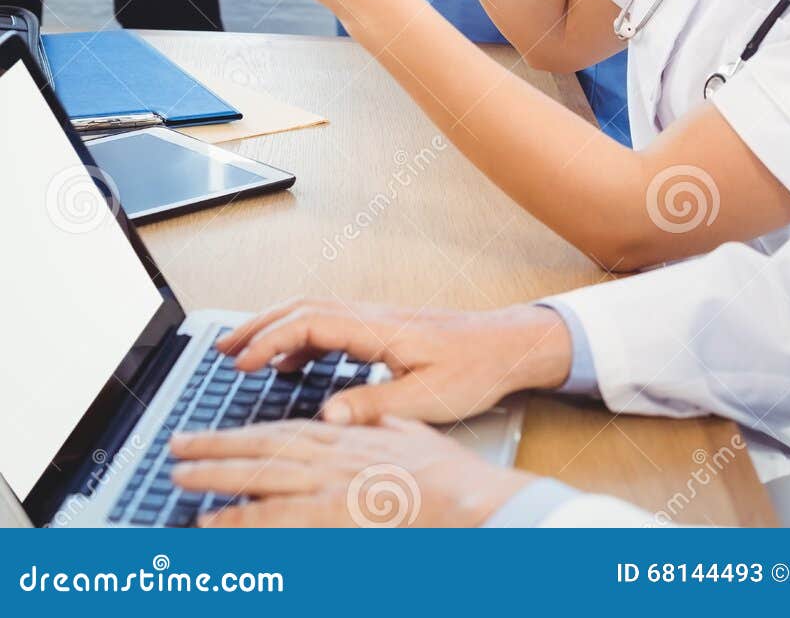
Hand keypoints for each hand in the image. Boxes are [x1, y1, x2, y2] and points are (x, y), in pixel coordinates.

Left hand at [171, 417, 534, 528]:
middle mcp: (330, 453)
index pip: (286, 429)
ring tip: (179, 474)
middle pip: (262, 444)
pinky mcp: (326, 514)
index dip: (250, 432)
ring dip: (214, 473)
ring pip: (256, 473)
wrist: (464, 498)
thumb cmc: (448, 474)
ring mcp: (325, 482)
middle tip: (178, 446)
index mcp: (348, 435)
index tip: (222, 434)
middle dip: (217, 445)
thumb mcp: (413, 431)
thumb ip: (379, 419)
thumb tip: (356, 411)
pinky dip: (235, 518)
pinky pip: (268, 517)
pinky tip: (207, 523)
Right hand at [209, 297, 571, 425]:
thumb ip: (373, 407)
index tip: (241, 361)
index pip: (310, 321)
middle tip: (222, 349)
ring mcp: (377, 319)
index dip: (271, 339)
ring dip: (276, 328)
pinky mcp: (383, 329)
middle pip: (302, 308)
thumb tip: (326, 416)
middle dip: (259, 326)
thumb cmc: (474, 368)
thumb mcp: (426, 398)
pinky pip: (331, 324)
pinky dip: (301, 338)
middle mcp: (372, 316)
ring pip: (314, 312)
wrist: (507, 345)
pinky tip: (292, 363)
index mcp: (378, 328)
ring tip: (243, 353)